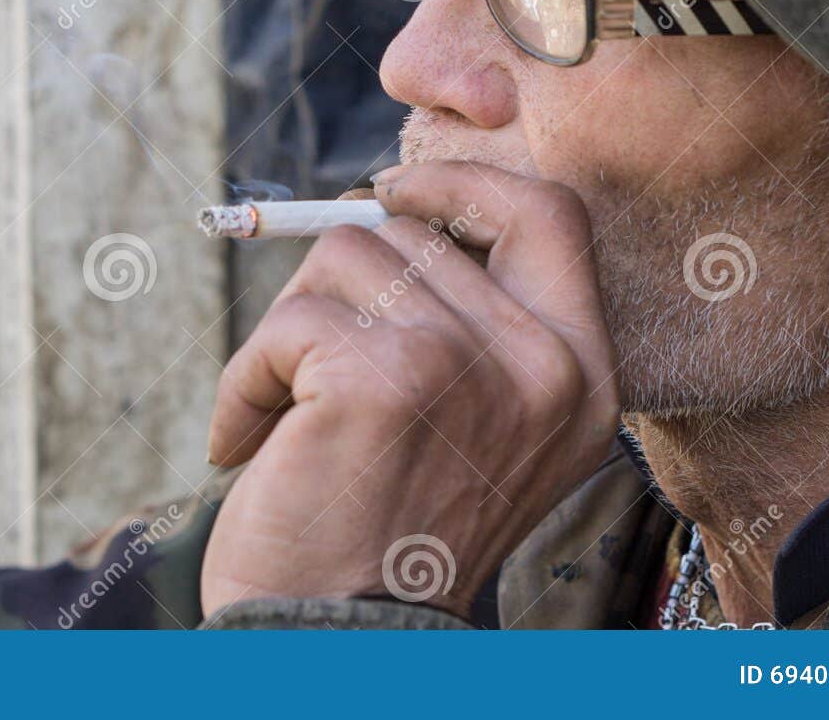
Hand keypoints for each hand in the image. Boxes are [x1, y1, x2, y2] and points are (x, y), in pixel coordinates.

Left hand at [200, 161, 620, 619]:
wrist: (341, 645)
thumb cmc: (391, 533)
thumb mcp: (477, 425)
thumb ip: (469, 319)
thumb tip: (392, 207)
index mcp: (582, 374)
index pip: (548, 213)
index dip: (464, 183)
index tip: (397, 193)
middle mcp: (546, 367)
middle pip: (417, 229)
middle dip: (338, 285)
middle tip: (310, 360)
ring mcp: (468, 364)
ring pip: (346, 257)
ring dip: (289, 334)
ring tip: (289, 419)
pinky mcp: (383, 374)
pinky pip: (288, 318)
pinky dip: (246, 378)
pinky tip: (250, 443)